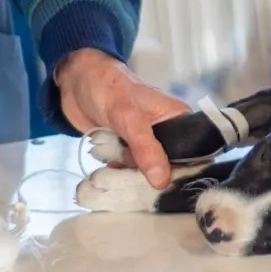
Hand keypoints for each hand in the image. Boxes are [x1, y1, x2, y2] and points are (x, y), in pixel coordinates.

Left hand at [55, 49, 190, 188]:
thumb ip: (146, 149)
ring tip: (123, 179)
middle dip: (157, 178)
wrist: (76, 80)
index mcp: (178, 118)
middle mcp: (166, 132)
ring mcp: (145, 142)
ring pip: (148, 170)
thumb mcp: (130, 119)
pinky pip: (129, 168)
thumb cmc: (109, 88)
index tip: (179, 190)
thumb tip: (162, 181)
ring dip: (135, 177)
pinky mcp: (126, 148)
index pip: (194, 150)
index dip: (188, 170)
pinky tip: (112, 175)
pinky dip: (121, 173)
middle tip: (145, 192)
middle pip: (171, 165)